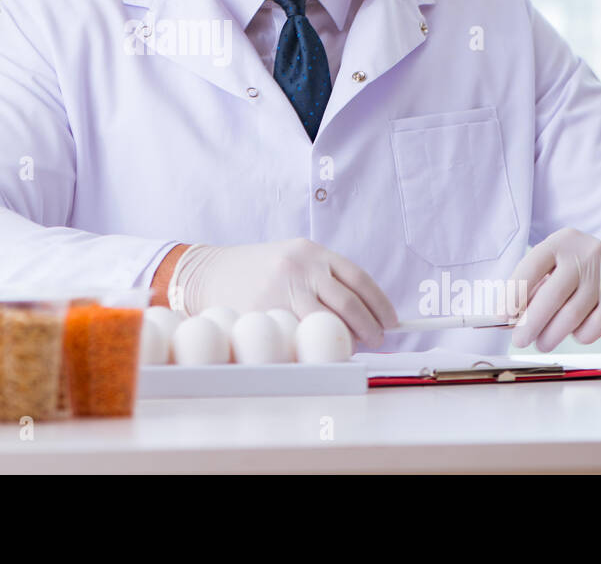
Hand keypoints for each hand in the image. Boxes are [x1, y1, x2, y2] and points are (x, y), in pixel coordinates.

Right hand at [168, 238, 397, 347]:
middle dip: (370, 326)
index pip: (358, 278)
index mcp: (311, 251)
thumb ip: (322, 276)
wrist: (209, 271)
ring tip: (352, 346)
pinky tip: (321, 349)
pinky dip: (317, 345)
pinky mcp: (267, 311)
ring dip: (346, 339)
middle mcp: (300, 267)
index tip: (391, 320)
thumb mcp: (292, 258)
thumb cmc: (257, 269)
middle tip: (378, 339)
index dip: (380, 303)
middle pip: (349, 302)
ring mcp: (283, 289)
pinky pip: (301, 334)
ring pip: (328, 321)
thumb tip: (363, 311)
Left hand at [507, 228, 600, 352]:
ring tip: (541, 343)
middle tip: (519, 341)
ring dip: (551, 335)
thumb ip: (531, 289)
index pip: (531, 268)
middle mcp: (585, 256)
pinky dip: (578, 335)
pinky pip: (593, 327)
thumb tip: (506, 320)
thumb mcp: (553, 267)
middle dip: (531, 323)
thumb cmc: (576, 270)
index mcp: (560, 242)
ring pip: (572, 315)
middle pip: (552, 296)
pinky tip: (572, 333)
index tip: (501, 316)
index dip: (514, 294)